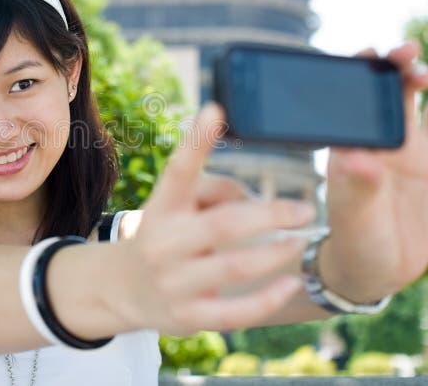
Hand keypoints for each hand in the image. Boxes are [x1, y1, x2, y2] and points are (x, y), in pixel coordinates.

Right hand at [115, 103, 316, 335]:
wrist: (122, 288)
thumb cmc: (165, 234)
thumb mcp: (175, 206)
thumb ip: (215, 193)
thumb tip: (261, 202)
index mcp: (161, 207)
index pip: (179, 171)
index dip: (196, 140)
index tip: (216, 110)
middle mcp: (163, 242)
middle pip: (223, 224)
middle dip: (270, 215)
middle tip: (305, 209)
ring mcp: (173, 282)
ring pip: (234, 267)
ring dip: (275, 253)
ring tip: (299, 240)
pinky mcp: (186, 317)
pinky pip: (234, 312)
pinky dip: (266, 298)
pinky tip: (289, 284)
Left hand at [321, 41, 427, 301]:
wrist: (382, 267)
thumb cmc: (355, 240)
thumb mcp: (355, 217)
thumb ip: (359, 188)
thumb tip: (362, 159)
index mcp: (344, 144)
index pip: (346, 98)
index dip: (355, 72)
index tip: (365, 54)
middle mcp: (372, 138)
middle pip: (379, 90)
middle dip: (389, 65)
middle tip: (402, 51)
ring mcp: (402, 145)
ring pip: (407, 98)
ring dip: (413, 76)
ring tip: (422, 72)